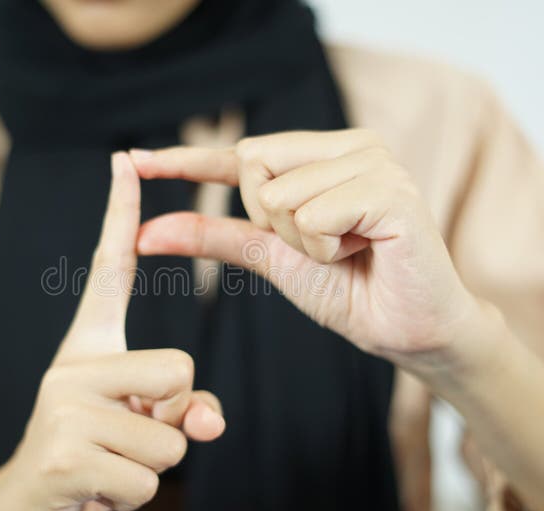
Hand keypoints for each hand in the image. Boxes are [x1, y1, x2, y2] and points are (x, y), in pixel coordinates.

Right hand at [0, 153, 224, 510]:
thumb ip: (184, 409)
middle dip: (171, 414)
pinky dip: (134, 496)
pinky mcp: (63, 455)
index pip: (109, 269)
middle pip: (179, 369)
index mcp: (88, 345)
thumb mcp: (142, 425)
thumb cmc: (91, 456)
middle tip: (130, 432)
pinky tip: (97, 490)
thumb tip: (210, 419)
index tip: (125, 160)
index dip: (120, 215)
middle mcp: (71, 364)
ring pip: (170, 437)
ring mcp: (62, 407)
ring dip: (153, 464)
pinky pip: (147, 478)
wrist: (23, 509)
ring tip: (109, 464)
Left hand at [131, 131, 491, 375]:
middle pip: (251, 162)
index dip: (185, 158)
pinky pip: (312, 215)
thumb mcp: (271, 257)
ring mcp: (373, 161)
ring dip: (302, 242)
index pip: (241, 151)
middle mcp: (350, 145)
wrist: (412, 331)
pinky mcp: (390, 189)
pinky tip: (365, 252)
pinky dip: (325, 248)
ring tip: (349, 252)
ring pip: (278, 194)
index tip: (132, 159)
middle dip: (269, 221)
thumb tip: (148, 230)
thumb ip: (215, 235)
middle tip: (323, 246)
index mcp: (324, 154)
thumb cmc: (351, 290)